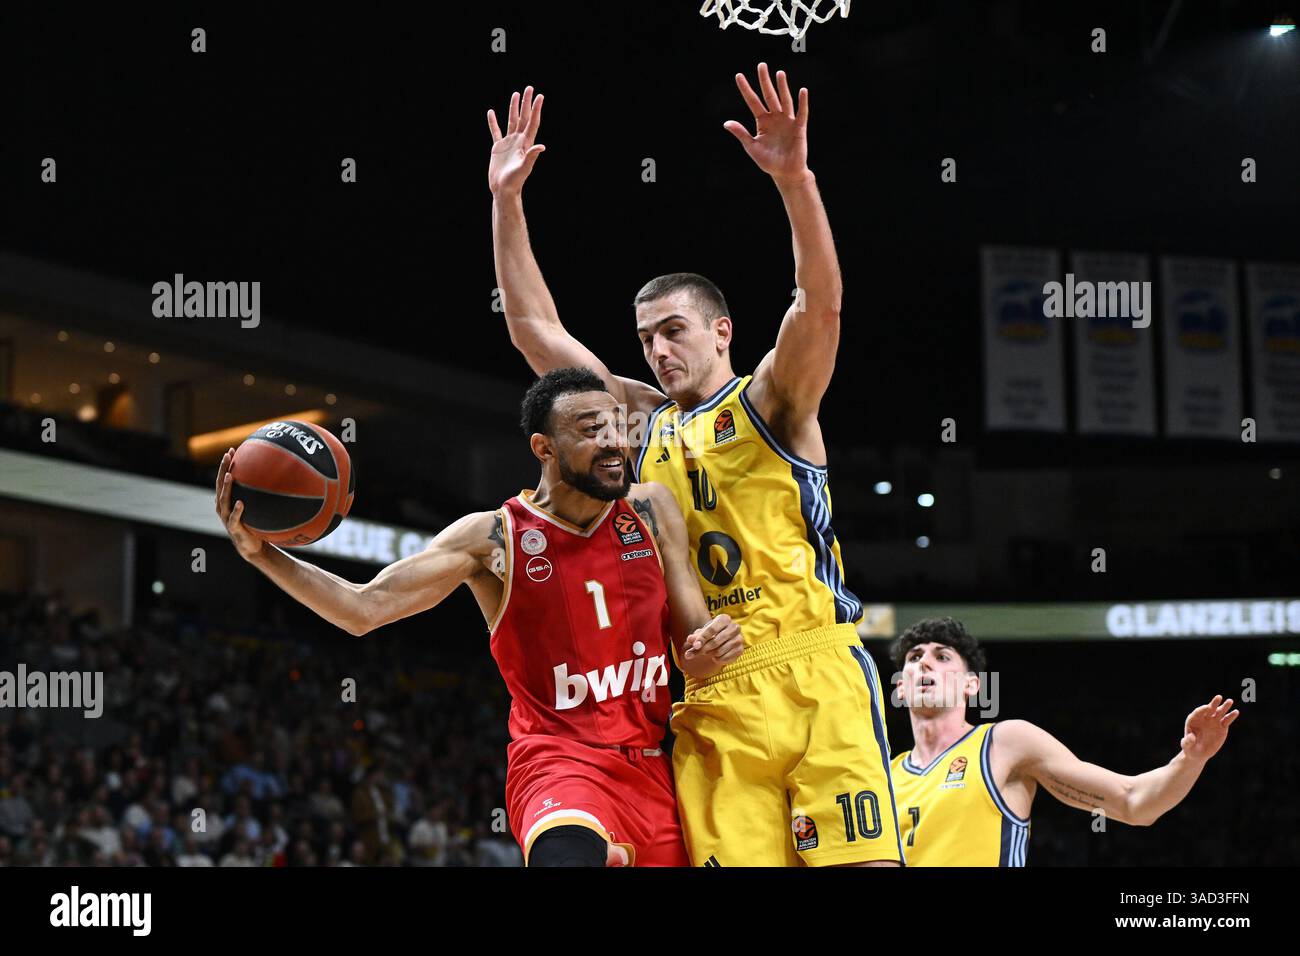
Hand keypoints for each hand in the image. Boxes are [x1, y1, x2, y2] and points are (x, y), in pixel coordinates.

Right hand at [215, 447, 264, 561]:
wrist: (253, 547)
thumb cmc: (255, 523)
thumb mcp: (258, 506)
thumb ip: (261, 494)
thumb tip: (279, 476)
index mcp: (227, 500)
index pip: (224, 478)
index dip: (226, 465)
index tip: (231, 450)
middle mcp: (224, 507)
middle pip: (220, 485)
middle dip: (223, 469)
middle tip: (227, 456)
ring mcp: (227, 518)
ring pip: (223, 500)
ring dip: (226, 487)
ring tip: (230, 475)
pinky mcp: (234, 529)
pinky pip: (234, 519)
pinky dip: (237, 511)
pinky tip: (240, 503)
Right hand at [487, 86, 545, 194]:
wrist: (503, 189)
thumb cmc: (515, 181)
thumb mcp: (524, 168)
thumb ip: (532, 156)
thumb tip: (542, 146)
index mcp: (526, 143)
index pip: (533, 122)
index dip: (536, 109)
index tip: (540, 96)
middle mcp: (518, 140)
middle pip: (523, 117)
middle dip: (526, 103)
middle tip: (529, 88)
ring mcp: (508, 143)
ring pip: (511, 120)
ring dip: (513, 108)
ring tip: (515, 94)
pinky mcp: (498, 147)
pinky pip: (496, 131)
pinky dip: (493, 122)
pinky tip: (492, 112)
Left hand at [683, 614, 743, 674]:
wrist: (722, 641)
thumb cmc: (710, 635)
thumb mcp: (702, 635)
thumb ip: (695, 638)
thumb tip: (690, 639)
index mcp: (724, 619)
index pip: (712, 629)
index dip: (703, 638)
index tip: (695, 646)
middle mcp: (734, 627)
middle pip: (716, 641)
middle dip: (705, 648)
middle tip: (698, 652)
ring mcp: (739, 639)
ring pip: (720, 651)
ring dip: (710, 654)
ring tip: (708, 652)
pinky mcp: (740, 650)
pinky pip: (725, 658)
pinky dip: (717, 659)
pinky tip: (716, 656)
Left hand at [724, 63, 810, 183]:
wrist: (785, 173)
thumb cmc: (769, 161)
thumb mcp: (752, 147)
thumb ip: (741, 133)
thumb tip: (726, 122)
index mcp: (762, 122)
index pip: (753, 101)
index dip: (746, 89)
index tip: (738, 76)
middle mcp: (775, 118)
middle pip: (769, 95)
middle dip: (764, 81)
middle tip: (761, 65)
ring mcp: (787, 121)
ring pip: (784, 100)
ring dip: (782, 87)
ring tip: (779, 73)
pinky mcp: (799, 128)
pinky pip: (801, 113)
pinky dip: (802, 103)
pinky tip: (802, 91)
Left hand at [1179, 694, 1238, 762]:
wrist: (1199, 753)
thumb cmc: (1190, 748)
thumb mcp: (1187, 746)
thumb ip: (1188, 741)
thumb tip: (1191, 737)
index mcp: (1193, 719)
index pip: (1198, 712)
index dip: (1202, 709)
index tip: (1207, 707)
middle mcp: (1204, 718)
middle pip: (1209, 709)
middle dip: (1213, 703)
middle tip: (1219, 697)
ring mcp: (1213, 722)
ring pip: (1219, 712)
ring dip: (1224, 707)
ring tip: (1230, 701)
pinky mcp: (1221, 727)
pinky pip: (1226, 720)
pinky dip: (1231, 716)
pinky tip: (1236, 712)